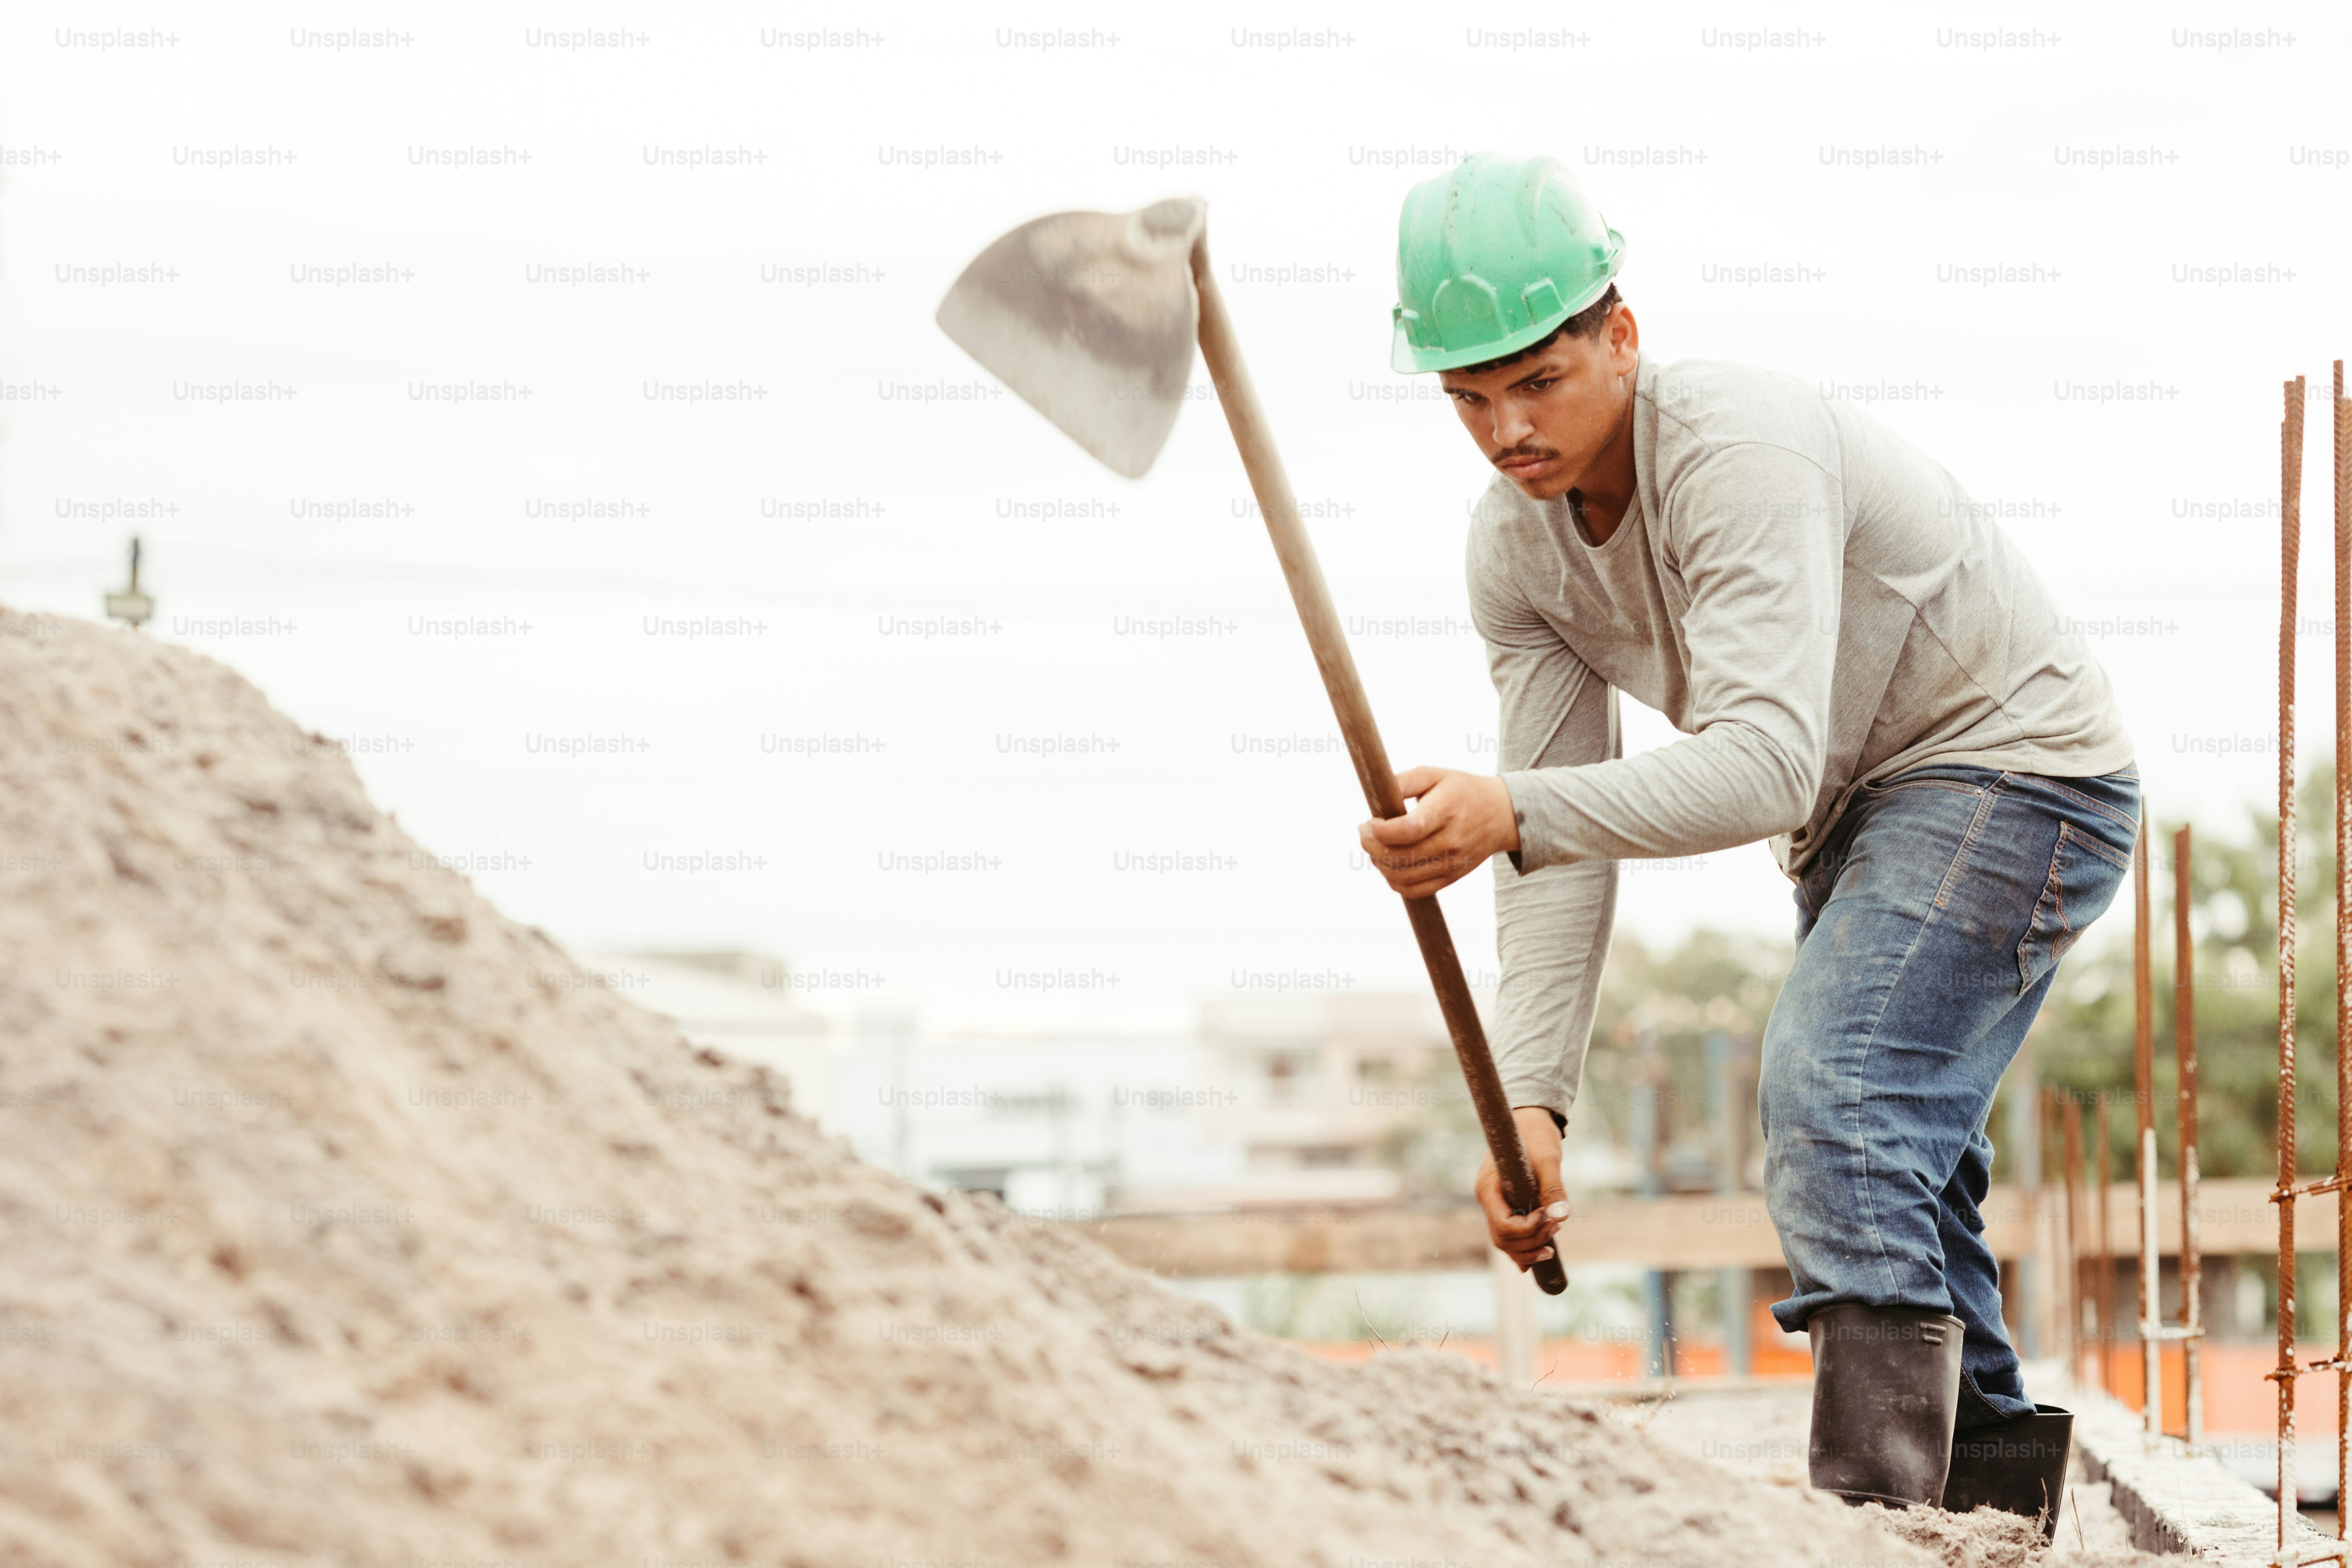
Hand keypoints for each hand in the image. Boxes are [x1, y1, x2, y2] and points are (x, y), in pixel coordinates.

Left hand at [1357, 767, 1519, 898]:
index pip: (1409, 830)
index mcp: (1446, 811)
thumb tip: (1375, 797)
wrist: (1503, 814)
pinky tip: (1388, 865)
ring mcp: (1453, 863)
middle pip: (1401, 857)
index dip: (1381, 831)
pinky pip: (1415, 891)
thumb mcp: (1434, 775)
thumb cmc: (1462, 790)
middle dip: (1372, 847)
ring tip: (1374, 848)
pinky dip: (1394, 882)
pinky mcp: (1452, 877)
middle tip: (1364, 833)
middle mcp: (1452, 841)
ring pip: (1404, 877)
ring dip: (1379, 864)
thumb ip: (1403, 782)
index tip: (1369, 822)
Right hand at [1476, 1107, 1569, 1271]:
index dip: (1527, 1230)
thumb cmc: (1535, 1134)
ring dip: (1529, 1247)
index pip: (1502, 1226)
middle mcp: (1488, 1200)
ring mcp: (1495, 1204)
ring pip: (1505, 1242)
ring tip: (1554, 1237)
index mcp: (1488, 1189)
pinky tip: (1542, 1252)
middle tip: (1556, 1229)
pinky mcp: (1506, 1205)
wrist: (1529, 1119)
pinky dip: (1525, 1247)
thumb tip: (1561, 1217)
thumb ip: (1553, 1188)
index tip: (1548, 1217)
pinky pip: (1511, 1235)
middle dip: (1530, 1242)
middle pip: (1502, 1240)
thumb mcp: (1547, 1158)